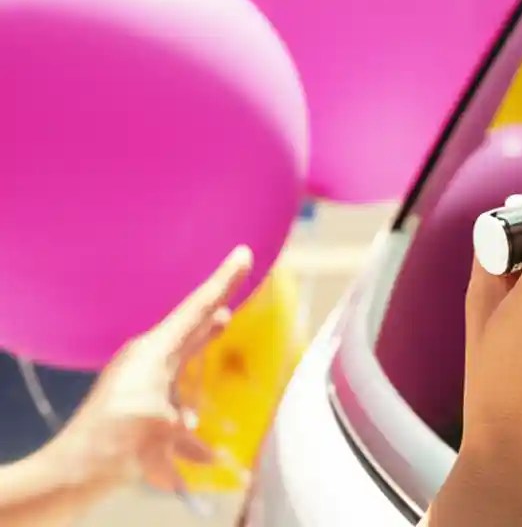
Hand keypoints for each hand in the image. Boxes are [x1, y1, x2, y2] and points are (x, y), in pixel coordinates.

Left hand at [48, 247, 253, 493]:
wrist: (72, 472)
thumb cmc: (116, 437)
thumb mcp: (159, 421)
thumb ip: (181, 417)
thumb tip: (186, 424)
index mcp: (153, 352)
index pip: (197, 309)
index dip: (223, 282)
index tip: (244, 254)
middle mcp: (148, 363)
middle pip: (190, 331)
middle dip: (211, 315)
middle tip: (233, 293)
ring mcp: (141, 387)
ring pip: (183, 366)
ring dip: (202, 356)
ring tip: (222, 335)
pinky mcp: (137, 413)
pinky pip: (174, 410)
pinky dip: (193, 430)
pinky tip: (210, 455)